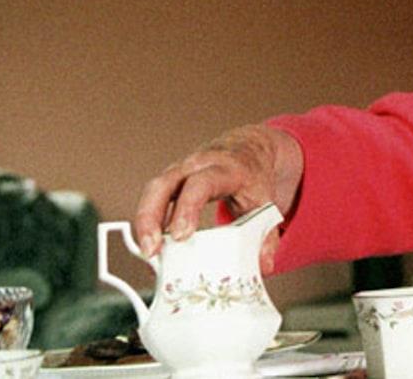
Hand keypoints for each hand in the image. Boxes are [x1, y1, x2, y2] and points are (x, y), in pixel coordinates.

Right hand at [132, 124, 303, 272]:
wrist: (251, 147)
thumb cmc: (255, 173)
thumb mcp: (267, 201)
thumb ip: (267, 235)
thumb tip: (263, 265)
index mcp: (225, 169)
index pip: (200, 184)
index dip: (187, 209)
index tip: (180, 236)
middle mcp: (198, 165)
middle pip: (164, 184)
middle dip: (151, 217)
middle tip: (151, 249)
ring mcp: (182, 170)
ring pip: (153, 190)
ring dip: (144, 221)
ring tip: (148, 252)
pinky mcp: (173, 179)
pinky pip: (154, 197)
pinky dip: (149, 219)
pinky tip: (151, 241)